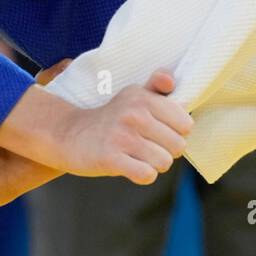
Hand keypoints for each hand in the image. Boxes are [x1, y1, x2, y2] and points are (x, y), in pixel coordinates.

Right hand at [50, 70, 191, 183]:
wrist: (69, 134)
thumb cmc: (110, 118)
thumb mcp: (132, 96)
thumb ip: (156, 86)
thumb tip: (170, 80)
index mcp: (143, 97)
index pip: (186, 123)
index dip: (177, 132)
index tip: (159, 132)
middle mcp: (134, 113)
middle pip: (178, 146)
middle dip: (166, 151)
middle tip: (147, 147)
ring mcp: (122, 136)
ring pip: (164, 162)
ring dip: (154, 165)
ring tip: (138, 156)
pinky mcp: (110, 158)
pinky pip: (147, 175)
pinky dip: (142, 175)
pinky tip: (130, 167)